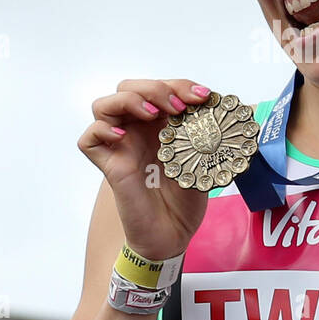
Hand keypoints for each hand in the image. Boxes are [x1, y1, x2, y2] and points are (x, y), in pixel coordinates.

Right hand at [77, 79, 213, 260]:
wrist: (173, 234)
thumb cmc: (185, 199)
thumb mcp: (205, 159)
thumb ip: (207, 134)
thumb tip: (230, 107)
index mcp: (160, 124)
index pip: (160, 88)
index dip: (179, 85)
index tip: (203, 96)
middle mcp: (137, 130)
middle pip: (128, 88)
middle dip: (154, 88)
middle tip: (178, 106)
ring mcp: (121, 146)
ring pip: (103, 105)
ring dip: (128, 100)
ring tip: (153, 114)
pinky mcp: (109, 166)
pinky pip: (88, 139)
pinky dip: (101, 130)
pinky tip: (124, 137)